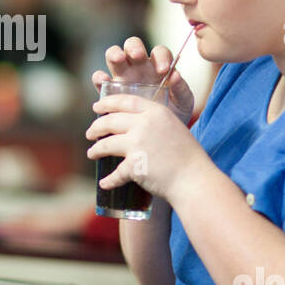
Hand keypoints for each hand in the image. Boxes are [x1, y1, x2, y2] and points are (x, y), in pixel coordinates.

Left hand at [85, 93, 209, 202]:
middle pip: (110, 121)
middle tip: (90, 132)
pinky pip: (115, 173)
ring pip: (106, 144)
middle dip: (96, 127)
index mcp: (156, 112)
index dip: (108, 103)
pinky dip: (109, 180)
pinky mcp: (134, 165)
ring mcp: (137, 144)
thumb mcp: (174, 128)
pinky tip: (104, 183)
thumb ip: (155, 123)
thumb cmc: (187, 157)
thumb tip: (133, 126)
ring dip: (96, 149)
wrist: (194, 179)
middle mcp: (145, 124)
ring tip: (92, 153)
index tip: (97, 107)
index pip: (125, 101)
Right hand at [90, 36, 193, 124]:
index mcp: (158, 66)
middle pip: (132, 46)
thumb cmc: (173, 114)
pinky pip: (100, 79)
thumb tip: (176, 76)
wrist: (158, 136)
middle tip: (138, 55)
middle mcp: (139, 67)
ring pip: (114, 55)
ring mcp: (122, 77)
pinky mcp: (109, 91)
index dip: (161, 57)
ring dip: (115, 54)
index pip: (159, 52)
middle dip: (134, 47)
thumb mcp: (182, 102)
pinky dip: (99, 77)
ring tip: (119, 58)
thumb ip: (181, 89)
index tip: (164, 70)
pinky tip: (104, 80)